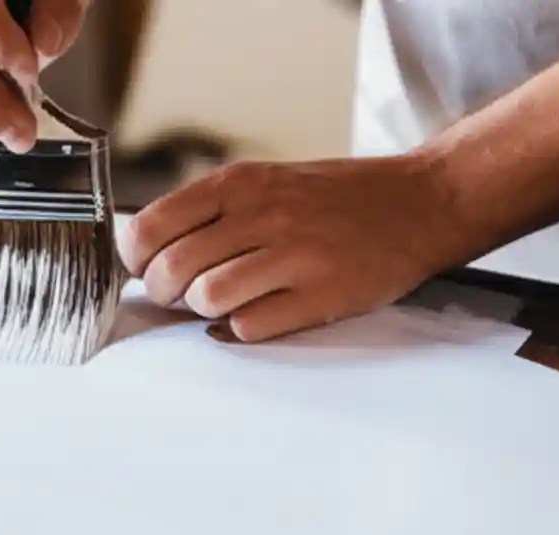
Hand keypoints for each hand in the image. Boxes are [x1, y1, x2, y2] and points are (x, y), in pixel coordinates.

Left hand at [119, 154, 478, 342]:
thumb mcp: (267, 182)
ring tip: (225, 301)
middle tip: (181, 295)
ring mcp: (293, 256)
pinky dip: (244, 328)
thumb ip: (211, 212)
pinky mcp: (321, 296)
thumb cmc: (337, 199)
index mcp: (240, 184)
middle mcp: (262, 215)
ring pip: (206, 299)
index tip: (145, 267)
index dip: (136, 258)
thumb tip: (147, 254)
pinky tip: (261, 312)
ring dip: (204, 310)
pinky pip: (249, 326)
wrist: (421, 202)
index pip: (151, 226)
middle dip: (164, 292)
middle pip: (171, 269)